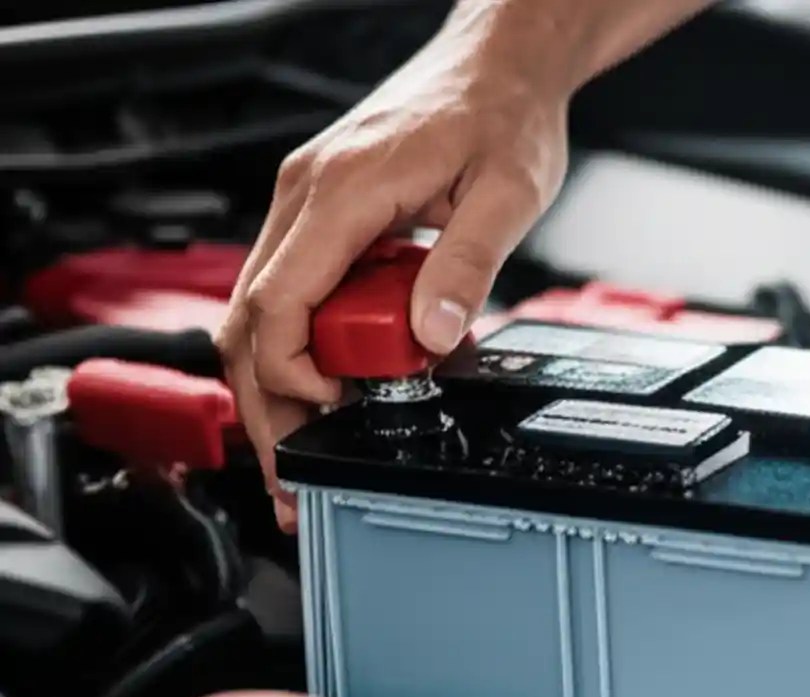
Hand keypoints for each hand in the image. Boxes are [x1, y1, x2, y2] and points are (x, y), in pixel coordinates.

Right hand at [215, 12, 569, 530]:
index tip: (337, 406)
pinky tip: (338, 377)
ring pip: (261, 309)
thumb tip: (431, 337)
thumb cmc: (499, 112)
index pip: (276, 302)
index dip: (291, 372)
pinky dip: (306, 340)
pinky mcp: (322, 212)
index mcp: (341, 190)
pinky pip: (292, 288)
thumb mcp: (507, 193)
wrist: (496, 64)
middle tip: (298, 466)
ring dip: (281, 379)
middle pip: (250, 318)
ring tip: (313, 438)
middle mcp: (305, 194)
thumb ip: (467, 266)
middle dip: (269, 401)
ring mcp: (307, 202)